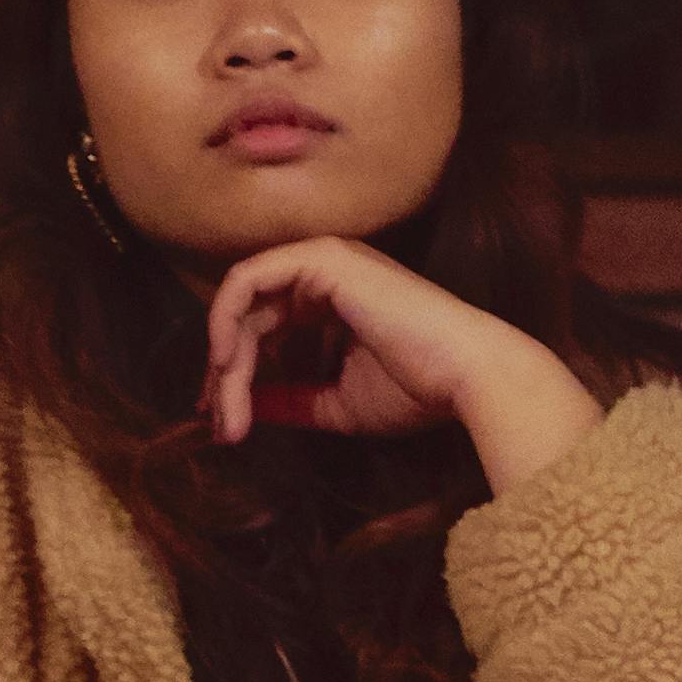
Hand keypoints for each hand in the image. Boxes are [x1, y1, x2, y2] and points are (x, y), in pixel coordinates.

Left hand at [203, 237, 599, 494]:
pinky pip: (248, 280)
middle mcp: (323, 272)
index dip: (235, 374)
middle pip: (247, 316)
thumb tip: (246, 412)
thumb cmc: (417, 390)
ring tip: (222, 405)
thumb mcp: (338, 404)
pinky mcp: (320, 259)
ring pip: (243, 301)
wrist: (465, 375)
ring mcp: (322, 258)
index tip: (224, 421)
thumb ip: (292, 402)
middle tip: (216, 422)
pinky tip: (226, 362)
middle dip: (223, 373)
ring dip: (224, 357)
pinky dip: (226, 319)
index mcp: (332, 298)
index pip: (264, 328)